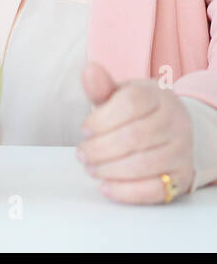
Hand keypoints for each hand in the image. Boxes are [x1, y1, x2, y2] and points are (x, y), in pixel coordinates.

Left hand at [76, 61, 195, 203]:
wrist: (168, 130)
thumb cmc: (135, 112)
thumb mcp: (119, 94)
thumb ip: (102, 87)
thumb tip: (90, 71)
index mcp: (158, 96)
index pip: (130, 104)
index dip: (101, 119)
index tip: (84, 130)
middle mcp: (176, 122)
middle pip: (134, 137)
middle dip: (100, 149)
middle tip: (82, 154)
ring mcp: (182, 151)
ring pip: (144, 164)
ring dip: (109, 170)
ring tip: (91, 168)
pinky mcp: (181, 177)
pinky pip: (155, 189)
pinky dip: (126, 192)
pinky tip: (106, 187)